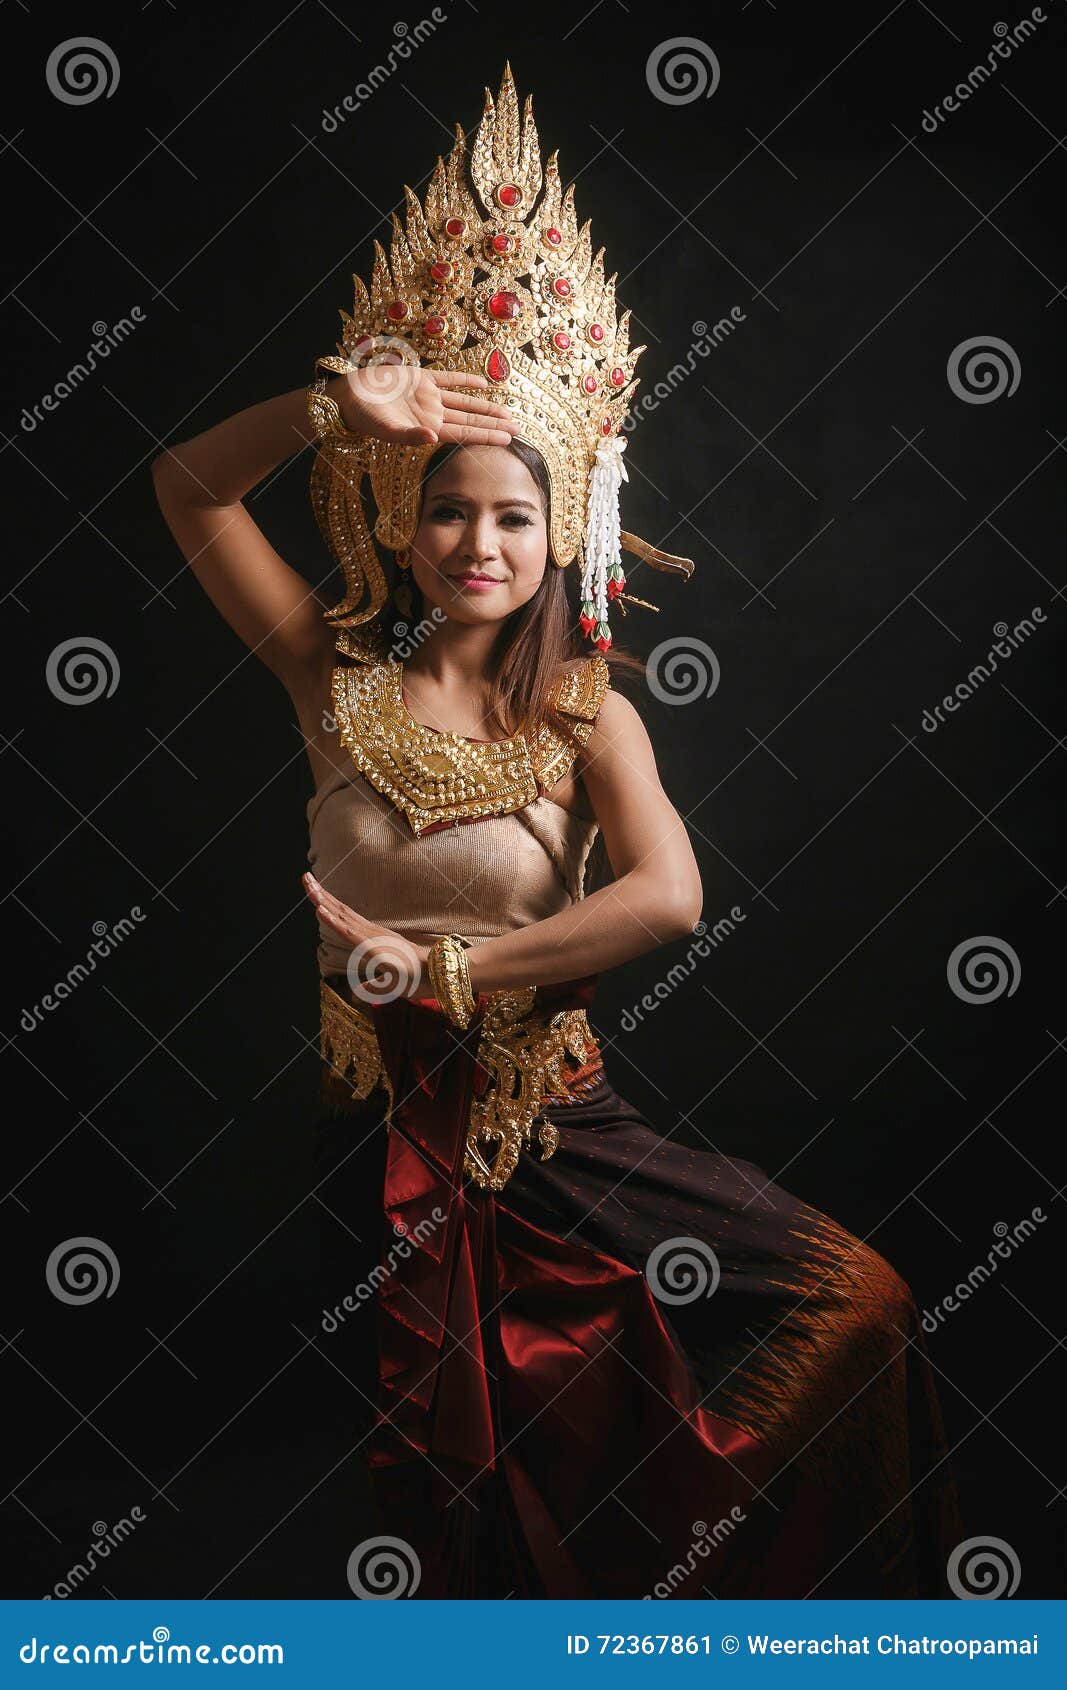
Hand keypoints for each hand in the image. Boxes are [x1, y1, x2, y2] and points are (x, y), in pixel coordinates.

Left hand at [303, 873, 428, 1000]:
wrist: (438, 977)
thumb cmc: (416, 978)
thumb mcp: (387, 985)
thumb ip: (371, 986)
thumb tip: (357, 992)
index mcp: (371, 937)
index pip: (345, 917)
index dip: (328, 903)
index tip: (313, 888)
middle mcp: (370, 932)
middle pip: (340, 910)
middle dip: (321, 894)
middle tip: (305, 876)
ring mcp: (371, 938)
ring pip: (342, 917)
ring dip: (322, 901)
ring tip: (308, 885)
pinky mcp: (373, 947)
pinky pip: (349, 933)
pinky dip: (333, 921)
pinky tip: (320, 911)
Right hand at [333, 364, 520, 447]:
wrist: (349, 396)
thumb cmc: (365, 417)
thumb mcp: (386, 428)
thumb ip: (408, 435)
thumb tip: (431, 438)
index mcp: (428, 428)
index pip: (465, 433)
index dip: (487, 435)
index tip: (508, 439)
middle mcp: (433, 414)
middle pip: (470, 420)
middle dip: (494, 425)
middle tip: (519, 429)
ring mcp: (429, 397)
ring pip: (464, 402)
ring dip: (485, 407)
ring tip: (507, 413)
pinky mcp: (421, 378)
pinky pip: (449, 379)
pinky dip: (466, 380)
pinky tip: (484, 383)